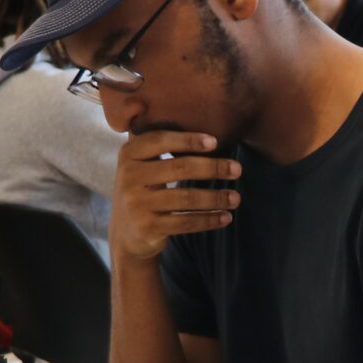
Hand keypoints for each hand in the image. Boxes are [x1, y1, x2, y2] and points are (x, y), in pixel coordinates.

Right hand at [110, 130, 239, 262]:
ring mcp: (136, 204)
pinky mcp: (147, 228)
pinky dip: (208, 220)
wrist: (125, 232)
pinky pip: (185, 222)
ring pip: (185, 198)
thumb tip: (206, 130)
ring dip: (215, 197)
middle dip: (212, 168)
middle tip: (237, 169)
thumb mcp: (141, 164)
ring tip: (235, 198)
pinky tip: (225, 217)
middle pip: (179, 168)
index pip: (159, 140)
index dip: (188, 140)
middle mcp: (129, 177)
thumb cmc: (143, 188)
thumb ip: (159, 146)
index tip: (214, 142)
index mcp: (129, 155)